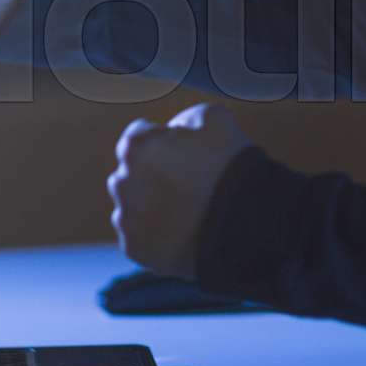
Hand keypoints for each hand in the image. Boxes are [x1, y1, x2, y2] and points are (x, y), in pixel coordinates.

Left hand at [107, 103, 252, 278]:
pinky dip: (156, 234)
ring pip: (133, 206)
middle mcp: (121, 180)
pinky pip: (140, 236)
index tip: (182, 153)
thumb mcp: (214, 118)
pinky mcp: (134, 248)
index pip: (139, 135)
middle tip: (187, 185)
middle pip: (131, 172)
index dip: (163, 141)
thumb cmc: (230, 166)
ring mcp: (126, 217)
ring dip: (151, 205)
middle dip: (152, 175)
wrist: (244, 223)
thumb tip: (176, 130)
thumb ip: (184, 119)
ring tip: (187, 212)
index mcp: (136, 145)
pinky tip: (183, 232)